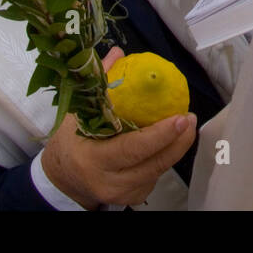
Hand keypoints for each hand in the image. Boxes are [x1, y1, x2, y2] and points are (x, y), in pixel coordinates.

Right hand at [41, 46, 196, 210]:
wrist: (61, 179)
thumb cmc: (70, 142)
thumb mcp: (77, 113)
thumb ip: (100, 83)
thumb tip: (119, 53)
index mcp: (93, 159)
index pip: (132, 149)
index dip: (159, 135)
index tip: (179, 117)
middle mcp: (108, 182)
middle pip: (153, 164)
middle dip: (178, 141)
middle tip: (190, 118)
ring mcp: (120, 194)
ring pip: (157, 171)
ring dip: (175, 149)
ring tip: (186, 126)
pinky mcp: (130, 199)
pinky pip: (154, 177)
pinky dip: (163, 159)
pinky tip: (171, 142)